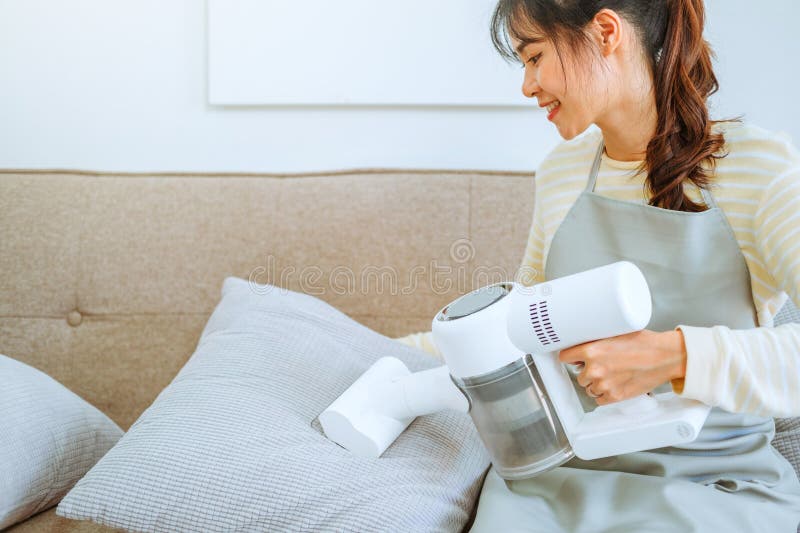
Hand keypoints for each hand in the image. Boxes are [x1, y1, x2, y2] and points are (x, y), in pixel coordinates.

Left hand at [557, 330, 686, 405]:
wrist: (665, 356)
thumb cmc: (644, 343)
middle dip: (587, 372)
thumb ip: (596, 342)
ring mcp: (604, 384)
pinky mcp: (615, 396)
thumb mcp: (614, 333)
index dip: (568, 357)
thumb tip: (583, 346)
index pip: (564, 357)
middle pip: (578, 375)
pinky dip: (604, 395)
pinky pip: (599, 400)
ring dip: (596, 384)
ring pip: (589, 389)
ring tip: (611, 375)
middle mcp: (594, 369)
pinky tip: (613, 386)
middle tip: (602, 366)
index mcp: (591, 350)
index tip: (570, 359)